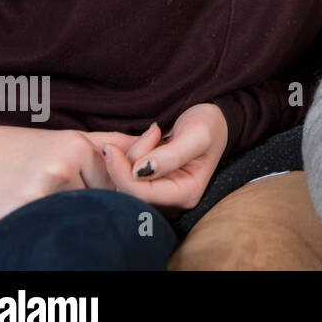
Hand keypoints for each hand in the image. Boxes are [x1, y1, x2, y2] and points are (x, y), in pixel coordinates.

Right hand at [0, 111, 131, 230]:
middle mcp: (62, 168)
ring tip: (58, 212)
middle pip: (100, 202)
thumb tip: (159, 136)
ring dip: (74, 222)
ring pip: (77, 218)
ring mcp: (39, 191)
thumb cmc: (19, 148)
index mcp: (77, 148)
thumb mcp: (69, 138)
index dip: (118, 197)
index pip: (119, 184)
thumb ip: (116, 142)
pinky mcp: (16, 212)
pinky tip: (40, 222)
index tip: (111, 203)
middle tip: (82, 210)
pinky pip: (50, 229)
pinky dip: (50, 229)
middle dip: (97, 211)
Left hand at [101, 103, 227, 216]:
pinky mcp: (147, 185)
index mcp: (186, 195)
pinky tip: (145, 141)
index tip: (111, 147)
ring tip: (154, 133)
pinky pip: (123, 176)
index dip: (122, 173)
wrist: (210, 120)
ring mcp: (157, 194)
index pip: (142, 194)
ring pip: (123, 183)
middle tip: (152, 132)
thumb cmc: (209, 126)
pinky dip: (126, 157)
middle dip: (129, 160)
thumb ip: (172, 155)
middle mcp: (170, 201)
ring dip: (129, 155)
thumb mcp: (197, 135)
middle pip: (129, 191)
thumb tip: (139, 171)